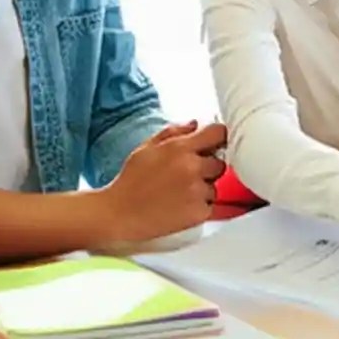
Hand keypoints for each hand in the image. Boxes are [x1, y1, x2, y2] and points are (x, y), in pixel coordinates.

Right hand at [103, 121, 227, 241]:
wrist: (119, 214)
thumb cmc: (130, 181)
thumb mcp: (147, 148)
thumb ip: (173, 132)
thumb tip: (195, 124)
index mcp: (180, 148)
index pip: (218, 133)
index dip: (218, 138)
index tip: (215, 144)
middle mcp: (192, 167)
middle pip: (220, 162)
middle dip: (208, 167)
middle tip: (189, 175)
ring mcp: (197, 191)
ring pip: (215, 186)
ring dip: (204, 189)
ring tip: (179, 193)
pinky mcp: (198, 212)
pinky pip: (210, 205)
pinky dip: (199, 207)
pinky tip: (180, 206)